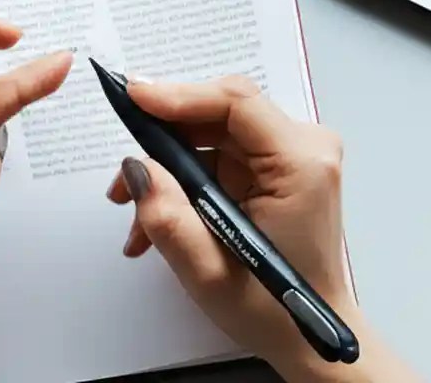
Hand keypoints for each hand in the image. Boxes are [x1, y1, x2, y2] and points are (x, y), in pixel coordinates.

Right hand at [107, 77, 419, 382]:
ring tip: (135, 214)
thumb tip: (135, 169)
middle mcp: (305, 148)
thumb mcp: (207, 271)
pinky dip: (185, 179)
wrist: (307, 335)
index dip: (179, 95)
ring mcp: (291, 156)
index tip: (132, 97)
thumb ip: (167, 217)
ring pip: (213, 133)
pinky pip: (219, 154)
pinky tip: (161, 217)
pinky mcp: (276, 168)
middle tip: (123, 176)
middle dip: (164, 140)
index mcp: (302, 164)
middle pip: (221, 113)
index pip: (236, 103)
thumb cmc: (274, 309)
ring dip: (169, 166)